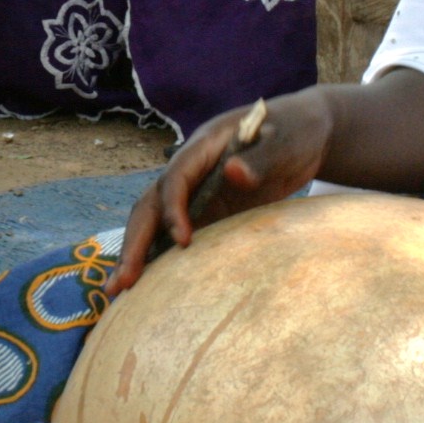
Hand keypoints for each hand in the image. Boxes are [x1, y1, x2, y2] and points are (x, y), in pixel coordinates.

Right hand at [113, 90, 330, 293]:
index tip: (183, 241)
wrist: (305, 133)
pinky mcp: (208, 210)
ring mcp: (196, 192)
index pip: (175, 179)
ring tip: (118, 291)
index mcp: (203, 147)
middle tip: (122, 281)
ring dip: (137, 253)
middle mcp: (190, 171)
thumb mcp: (286, 141)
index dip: (172, 209)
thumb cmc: (296, 131)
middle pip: (151, 205)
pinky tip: (149, 286)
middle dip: (135, 241)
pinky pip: (176, 234)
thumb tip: (234, 173)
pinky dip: (160, 257)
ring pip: (156, 222)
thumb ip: (262, 158)